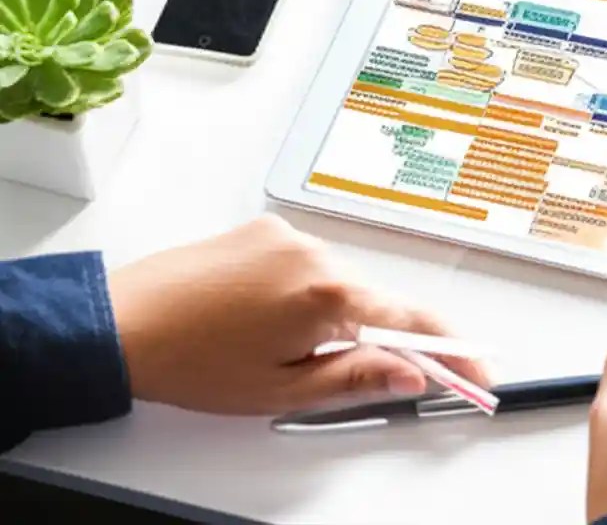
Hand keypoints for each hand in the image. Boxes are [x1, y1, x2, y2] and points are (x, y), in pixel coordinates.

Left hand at [107, 214, 488, 414]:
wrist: (121, 324)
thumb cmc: (192, 360)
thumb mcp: (284, 386)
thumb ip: (359, 376)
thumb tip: (410, 374)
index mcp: (326, 293)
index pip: (412, 321)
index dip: (451, 351)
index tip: (475, 370)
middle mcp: (315, 252)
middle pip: (379, 299)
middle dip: (384, 337)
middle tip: (381, 376)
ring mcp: (289, 236)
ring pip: (343, 283)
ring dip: (339, 316)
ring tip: (289, 351)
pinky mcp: (265, 231)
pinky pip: (311, 264)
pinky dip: (310, 294)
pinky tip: (274, 320)